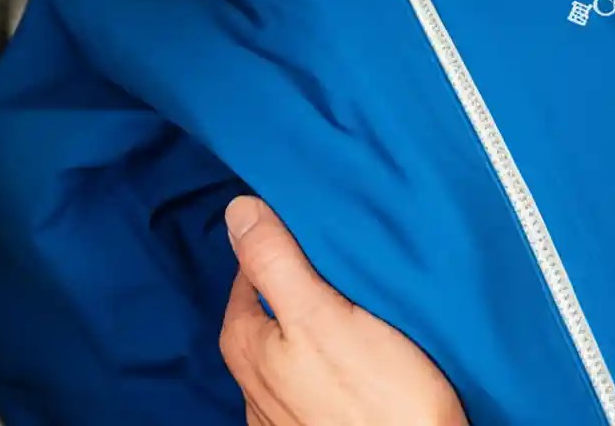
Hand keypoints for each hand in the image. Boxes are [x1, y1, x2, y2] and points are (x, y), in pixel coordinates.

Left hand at [219, 196, 467, 425]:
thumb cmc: (376, 405)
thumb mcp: (322, 315)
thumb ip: (276, 260)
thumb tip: (239, 209)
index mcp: (246, 342)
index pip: (250, 270)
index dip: (281, 243)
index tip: (316, 229)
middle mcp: (253, 381)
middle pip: (272, 310)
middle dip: (303, 284)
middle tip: (348, 262)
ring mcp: (282, 413)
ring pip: (295, 347)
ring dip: (320, 325)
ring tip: (364, 308)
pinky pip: (318, 380)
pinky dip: (335, 362)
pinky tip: (366, 360)